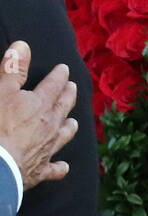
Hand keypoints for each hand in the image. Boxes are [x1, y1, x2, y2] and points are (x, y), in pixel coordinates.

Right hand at [0, 41, 77, 189]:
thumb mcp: (1, 92)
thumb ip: (13, 69)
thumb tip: (23, 45)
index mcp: (41, 104)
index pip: (55, 84)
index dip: (60, 75)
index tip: (64, 68)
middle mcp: (50, 125)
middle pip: (64, 106)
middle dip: (69, 95)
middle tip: (73, 88)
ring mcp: (47, 149)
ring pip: (64, 135)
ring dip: (69, 127)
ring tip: (73, 122)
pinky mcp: (40, 171)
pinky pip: (54, 169)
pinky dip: (59, 168)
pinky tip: (63, 167)